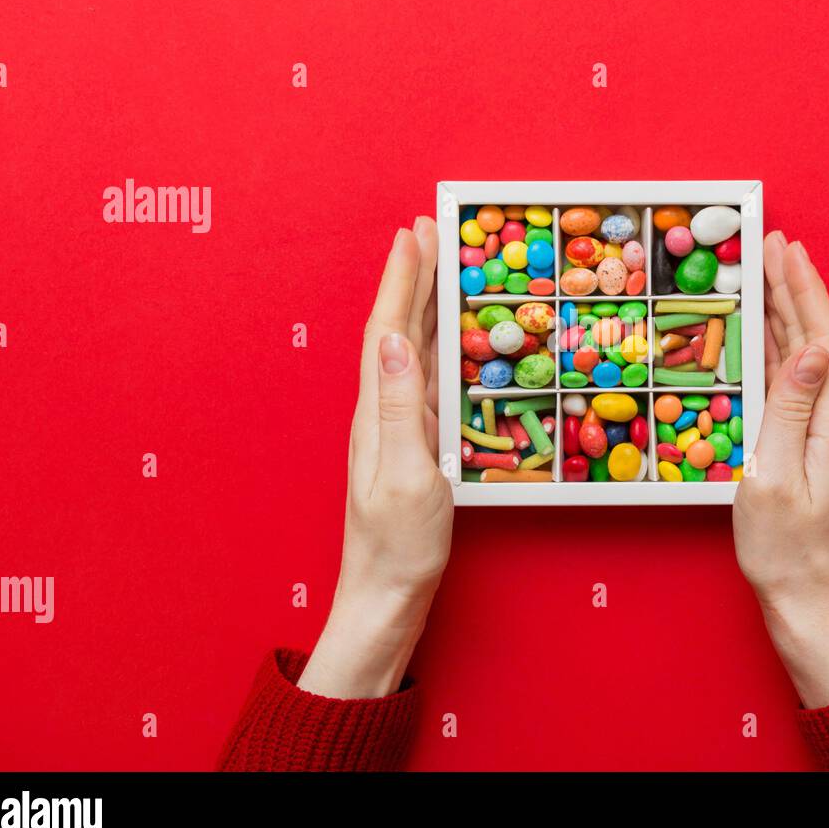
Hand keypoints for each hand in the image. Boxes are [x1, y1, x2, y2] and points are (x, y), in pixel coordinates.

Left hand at [298, 216, 453, 699]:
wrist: (386, 596)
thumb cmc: (398, 546)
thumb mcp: (405, 476)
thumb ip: (399, 409)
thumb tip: (397, 339)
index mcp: (379, 412)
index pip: (388, 330)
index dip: (401, 280)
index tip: (413, 233)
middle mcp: (384, 411)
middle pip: (397, 329)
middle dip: (412, 277)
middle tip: (428, 231)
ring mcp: (398, 427)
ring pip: (412, 349)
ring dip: (424, 303)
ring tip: (440, 267)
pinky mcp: (414, 445)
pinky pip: (427, 378)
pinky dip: (438, 345)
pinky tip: (449, 340)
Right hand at [732, 231, 828, 708]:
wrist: (803, 597)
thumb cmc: (782, 547)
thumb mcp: (774, 475)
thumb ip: (789, 408)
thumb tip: (813, 349)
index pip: (824, 340)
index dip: (805, 291)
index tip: (786, 250)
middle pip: (820, 340)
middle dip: (797, 289)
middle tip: (773, 246)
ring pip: (811, 359)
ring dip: (790, 314)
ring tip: (769, 275)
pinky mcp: (816, 446)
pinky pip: (800, 383)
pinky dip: (784, 350)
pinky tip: (770, 337)